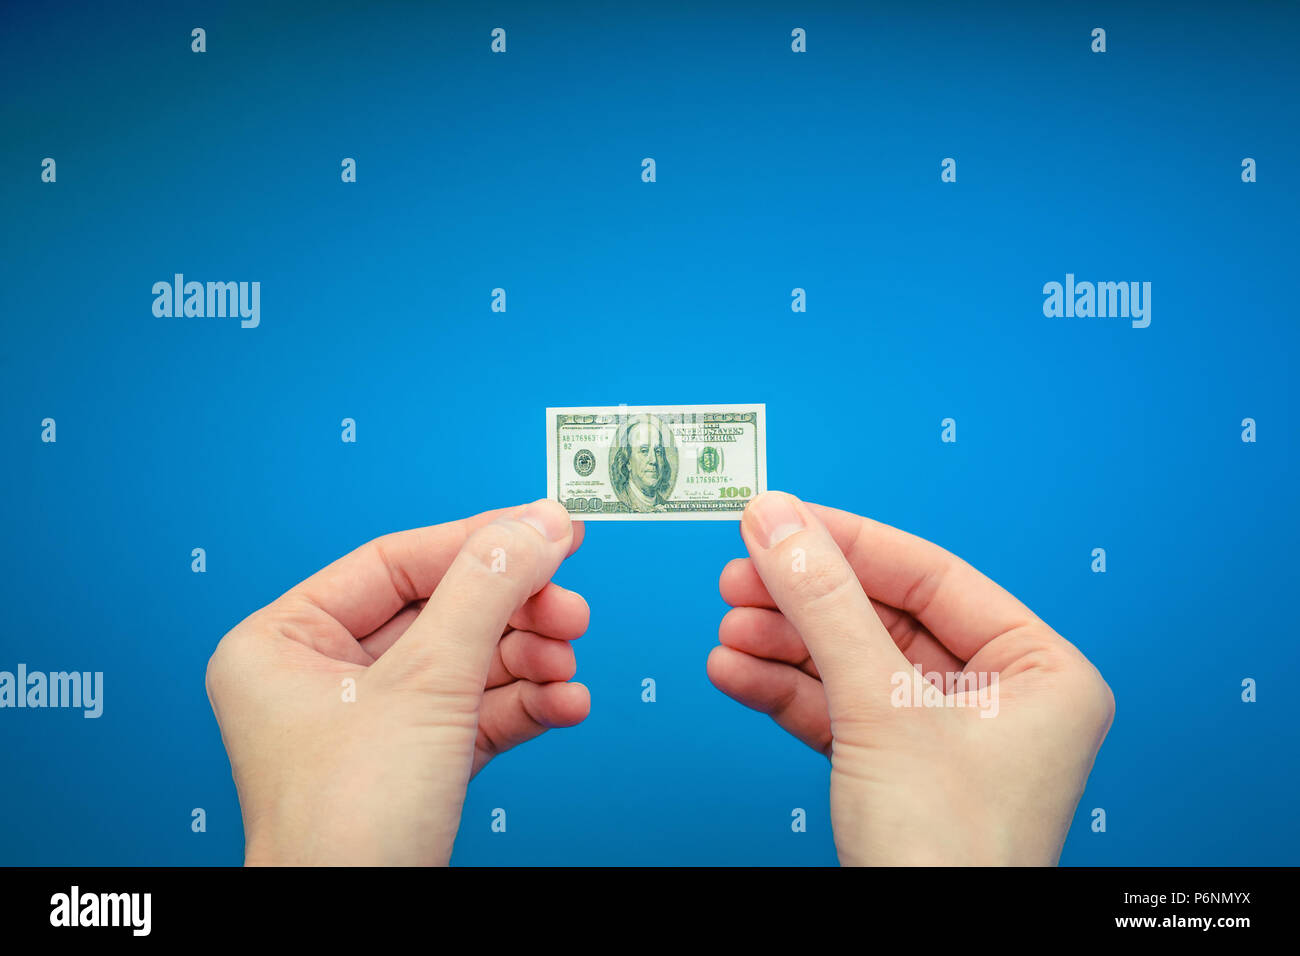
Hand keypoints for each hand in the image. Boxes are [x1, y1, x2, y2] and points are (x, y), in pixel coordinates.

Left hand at [205, 499, 589, 865]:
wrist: (358, 932)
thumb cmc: (345, 824)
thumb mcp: (424, 684)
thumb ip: (486, 591)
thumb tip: (540, 523)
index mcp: (285, 641)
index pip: (396, 561)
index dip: (478, 542)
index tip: (549, 529)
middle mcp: (323, 675)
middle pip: (442, 610)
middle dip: (514, 614)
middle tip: (571, 610)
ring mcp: (372, 722)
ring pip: (468, 661)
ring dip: (529, 661)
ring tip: (568, 669)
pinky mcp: (415, 762)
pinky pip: (478, 711)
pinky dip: (526, 705)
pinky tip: (566, 705)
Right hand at [709, 491, 1113, 865]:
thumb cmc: (948, 857)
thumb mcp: (881, 706)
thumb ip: (824, 603)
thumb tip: (779, 521)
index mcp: (1041, 671)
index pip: (932, 577)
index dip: (848, 543)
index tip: (781, 517)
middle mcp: (1002, 699)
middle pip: (882, 619)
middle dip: (802, 603)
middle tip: (739, 576)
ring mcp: (948, 739)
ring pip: (852, 664)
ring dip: (783, 647)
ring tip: (729, 631)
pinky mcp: (901, 772)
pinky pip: (839, 710)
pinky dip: (786, 692)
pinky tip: (737, 673)